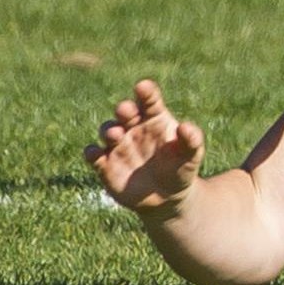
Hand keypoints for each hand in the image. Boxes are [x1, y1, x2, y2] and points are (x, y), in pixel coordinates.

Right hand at [85, 79, 203, 216]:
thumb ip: (192, 140)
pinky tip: (95, 154)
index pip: (149, 101)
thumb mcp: (192, 156)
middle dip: (124, 109)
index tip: (143, 87)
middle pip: (125, 112)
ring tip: (116, 134)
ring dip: (109, 130)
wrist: (167, 198)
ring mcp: (118, 145)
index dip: (146, 92)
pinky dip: (91, 153)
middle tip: (126, 110)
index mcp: (155, 119)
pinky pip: (93, 155)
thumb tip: (186, 127)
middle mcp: (133, 128)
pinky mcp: (105, 165)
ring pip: (107, 130)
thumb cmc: (181, 169)